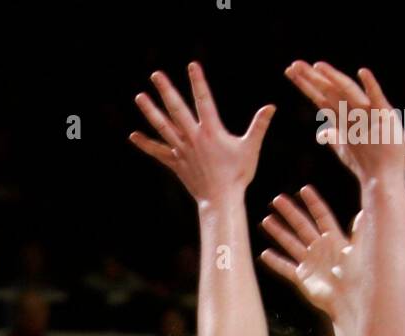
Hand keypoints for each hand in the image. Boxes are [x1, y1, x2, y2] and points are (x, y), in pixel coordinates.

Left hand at [130, 61, 274, 204]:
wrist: (221, 200)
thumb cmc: (238, 176)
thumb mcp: (250, 148)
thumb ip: (259, 126)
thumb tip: (271, 107)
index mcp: (211, 131)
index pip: (204, 100)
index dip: (198, 82)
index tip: (192, 65)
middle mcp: (193, 138)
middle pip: (176, 110)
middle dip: (166, 91)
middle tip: (156, 75)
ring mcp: (182, 151)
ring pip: (163, 127)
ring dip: (150, 111)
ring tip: (139, 97)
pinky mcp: (176, 163)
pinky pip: (158, 152)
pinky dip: (146, 144)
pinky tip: (133, 136)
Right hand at [260, 185, 362, 325]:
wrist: (348, 301)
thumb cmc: (356, 276)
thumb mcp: (358, 252)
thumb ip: (359, 233)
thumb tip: (364, 214)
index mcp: (334, 239)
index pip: (321, 215)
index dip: (313, 203)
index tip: (303, 189)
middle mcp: (320, 248)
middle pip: (302, 225)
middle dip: (290, 213)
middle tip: (277, 200)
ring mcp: (310, 262)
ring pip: (290, 243)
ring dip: (278, 232)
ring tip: (266, 220)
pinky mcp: (302, 277)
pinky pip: (286, 267)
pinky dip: (275, 262)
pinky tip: (265, 255)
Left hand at [285, 61, 404, 185]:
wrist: (383, 176)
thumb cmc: (368, 162)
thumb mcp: (347, 149)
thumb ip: (334, 138)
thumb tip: (320, 133)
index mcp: (343, 118)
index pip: (320, 98)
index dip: (306, 86)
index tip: (290, 73)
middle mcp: (353, 111)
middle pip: (329, 91)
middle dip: (312, 79)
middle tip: (294, 66)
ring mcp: (367, 113)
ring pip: (347, 92)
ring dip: (333, 78)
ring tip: (317, 66)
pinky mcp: (383, 117)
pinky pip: (376, 100)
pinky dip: (370, 86)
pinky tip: (363, 73)